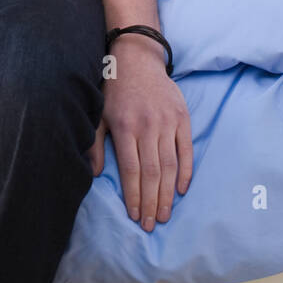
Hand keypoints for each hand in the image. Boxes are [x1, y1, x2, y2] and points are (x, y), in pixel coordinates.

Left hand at [87, 38, 192, 230]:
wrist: (137, 58)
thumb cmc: (113, 89)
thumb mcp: (98, 114)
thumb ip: (95, 144)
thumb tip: (95, 174)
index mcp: (125, 127)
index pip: (132, 170)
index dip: (134, 196)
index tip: (134, 216)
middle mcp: (148, 126)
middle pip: (152, 173)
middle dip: (151, 202)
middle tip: (151, 224)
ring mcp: (167, 121)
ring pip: (170, 165)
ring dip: (167, 193)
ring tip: (164, 214)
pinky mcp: (182, 117)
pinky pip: (186, 150)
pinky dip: (186, 171)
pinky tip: (181, 189)